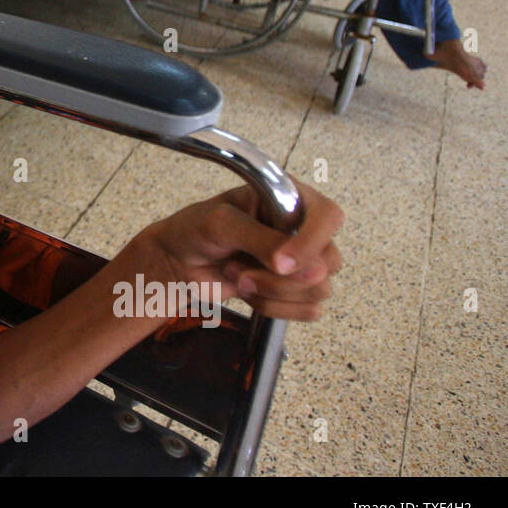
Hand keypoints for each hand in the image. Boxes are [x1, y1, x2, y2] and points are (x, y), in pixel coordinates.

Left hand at [127, 180, 342, 320]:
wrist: (178, 261)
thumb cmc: (195, 229)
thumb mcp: (221, 222)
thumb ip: (259, 238)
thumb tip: (291, 263)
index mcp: (290, 197)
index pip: (328, 216)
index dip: (311, 242)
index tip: (279, 262)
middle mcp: (302, 228)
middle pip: (327, 262)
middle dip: (278, 275)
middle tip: (237, 267)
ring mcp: (301, 260)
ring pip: (318, 290)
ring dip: (271, 291)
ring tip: (238, 274)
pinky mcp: (293, 289)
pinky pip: (307, 310)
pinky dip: (273, 307)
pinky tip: (248, 291)